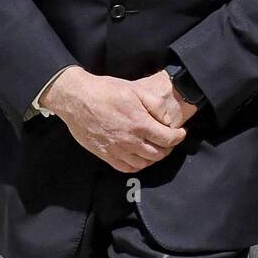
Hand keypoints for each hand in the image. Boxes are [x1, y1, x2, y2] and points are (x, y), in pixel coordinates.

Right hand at [41, 67, 185, 172]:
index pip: (168, 139)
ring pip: (143, 163)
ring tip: (155, 148)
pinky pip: (126, 168)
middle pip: (158, 154)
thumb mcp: (135, 90)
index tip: (181, 133)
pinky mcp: (105, 154)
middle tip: (169, 141)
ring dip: (153, 158)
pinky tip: (139, 156)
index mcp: (139, 123)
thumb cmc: (106, 91)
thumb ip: (155, 104)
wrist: (77, 99)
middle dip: (168, 148)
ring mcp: (116, 149)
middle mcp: (130, 140)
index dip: (178, 137)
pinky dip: (137, 165)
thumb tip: (167, 118)